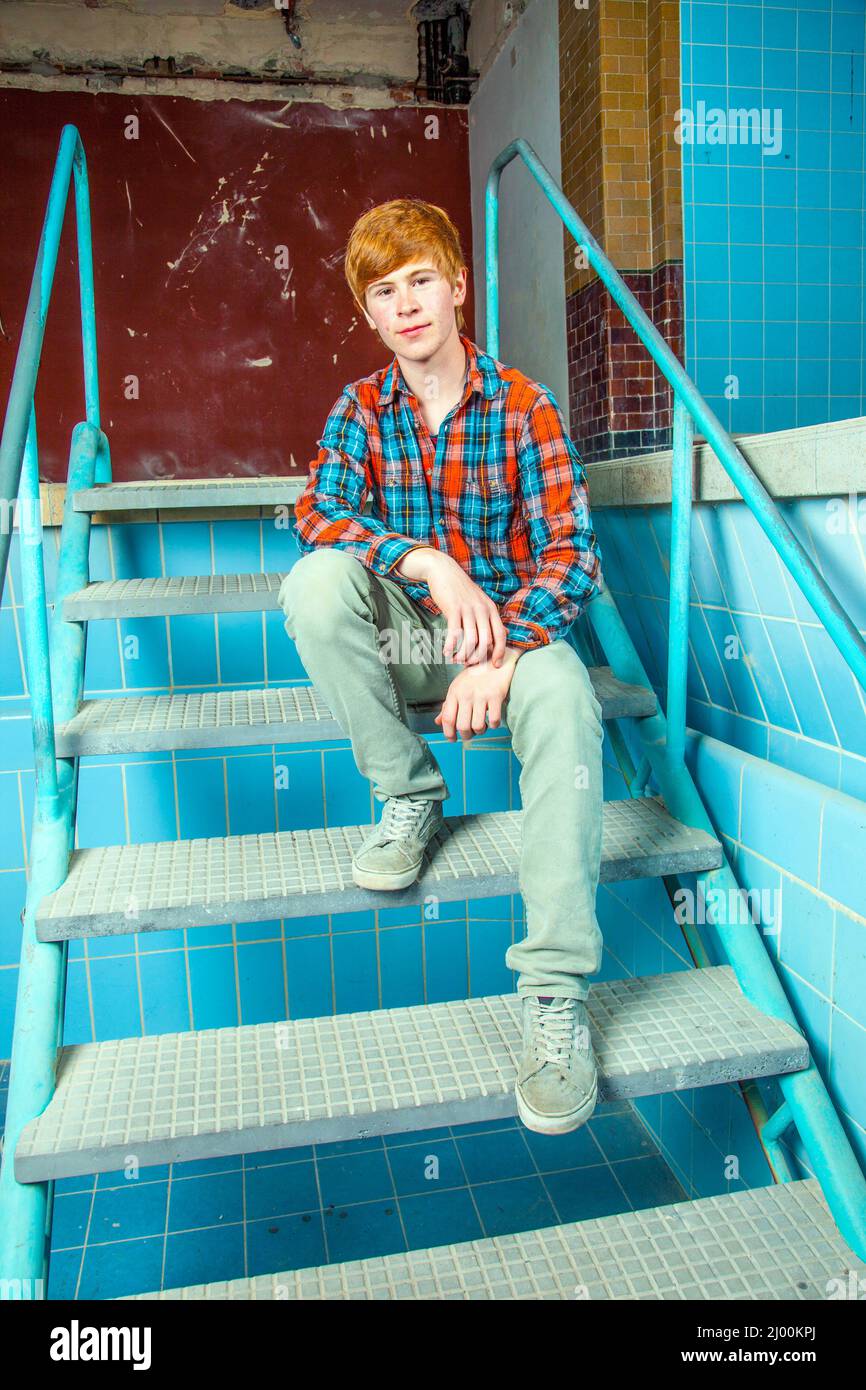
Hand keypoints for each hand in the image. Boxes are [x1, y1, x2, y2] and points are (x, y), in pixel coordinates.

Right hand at [396, 547, 507, 665]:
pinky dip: (451, 645)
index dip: (499, 652)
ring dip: (463, 654)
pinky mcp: (454, 608)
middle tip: (468, 664)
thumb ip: (489, 618)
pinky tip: (446, 651)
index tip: (494, 665)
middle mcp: (482, 609)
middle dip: (478, 657)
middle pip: (486, 641)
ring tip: (455, 659)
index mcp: (491, 609)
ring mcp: (468, 609)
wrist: (444, 571)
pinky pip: (454, 632)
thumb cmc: (461, 591)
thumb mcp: (480, 602)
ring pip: (470, 640)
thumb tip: (502, 634)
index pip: (500, 635)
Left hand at [434, 649, 520, 740]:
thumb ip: (448, 705)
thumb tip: (438, 722)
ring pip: (478, 726)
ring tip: (483, 726)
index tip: (452, 739)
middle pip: (462, 726)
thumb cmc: (475, 674)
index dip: (448, 733)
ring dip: (481, 731)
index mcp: (454, 692)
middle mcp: (466, 694)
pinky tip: (493, 720)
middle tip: (470, 734)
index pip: (447, 718)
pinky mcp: (496, 696)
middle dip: (466, 736)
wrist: (494, 658)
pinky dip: (494, 725)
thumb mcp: (458, 687)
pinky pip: (494, 720)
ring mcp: (481, 695)